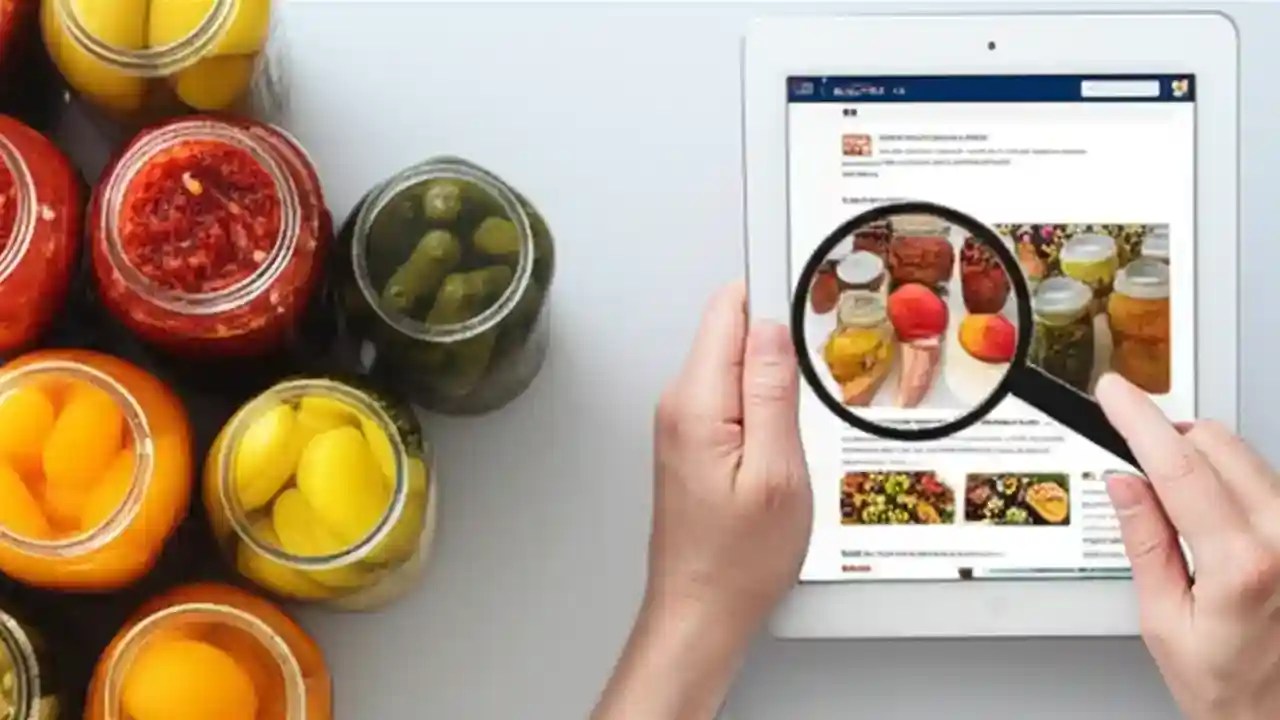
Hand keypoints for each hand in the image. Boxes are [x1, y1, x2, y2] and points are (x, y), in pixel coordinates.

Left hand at [593, 281, 811, 718]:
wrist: (700, 612)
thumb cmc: (736, 560)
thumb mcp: (776, 472)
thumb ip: (771, 392)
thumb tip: (772, 326)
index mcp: (696, 403)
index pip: (728, 311)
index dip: (773, 299)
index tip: (811, 305)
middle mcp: (679, 405)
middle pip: (733, 336)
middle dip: (780, 348)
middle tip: (817, 392)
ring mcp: (683, 424)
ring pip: (736, 369)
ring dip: (775, 385)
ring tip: (802, 432)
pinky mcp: (693, 443)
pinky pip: (732, 400)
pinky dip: (764, 411)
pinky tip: (785, 447)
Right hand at [1098, 373, 1279, 719]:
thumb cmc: (1232, 688)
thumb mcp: (1164, 623)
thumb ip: (1145, 543)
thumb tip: (1125, 483)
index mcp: (1241, 564)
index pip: (1178, 468)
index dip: (1139, 420)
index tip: (1113, 394)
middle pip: (1218, 444)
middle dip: (1169, 435)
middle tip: (1132, 450)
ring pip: (1245, 456)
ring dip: (1201, 459)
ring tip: (1174, 505)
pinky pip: (1266, 482)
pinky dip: (1229, 481)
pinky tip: (1212, 516)